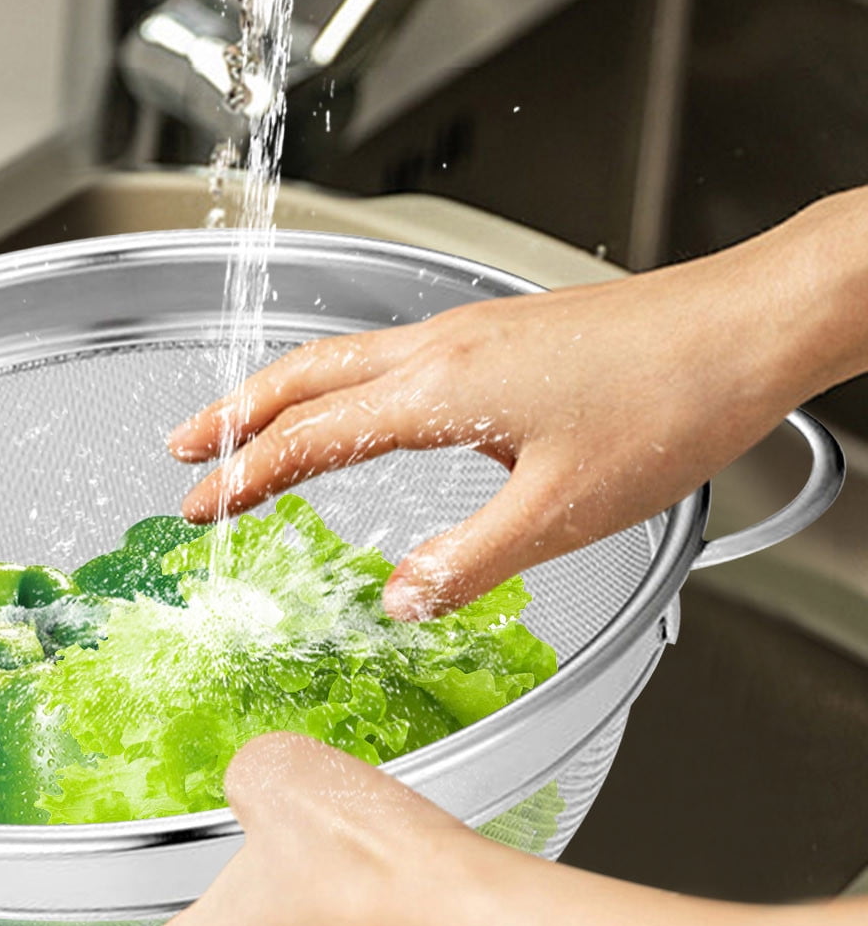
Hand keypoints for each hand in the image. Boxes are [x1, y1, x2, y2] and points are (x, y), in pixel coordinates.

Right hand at [167, 214, 851, 618]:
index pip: (308, 436)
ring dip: (278, 391)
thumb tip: (397, 601)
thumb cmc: (668, 404)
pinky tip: (356, 408)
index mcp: (438, 390)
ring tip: (240, 423)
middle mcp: (437, 347)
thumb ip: (468, 560)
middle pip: (301, 375)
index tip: (198, 508)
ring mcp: (466, 331)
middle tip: (181, 448)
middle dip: (231, 414)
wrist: (745, 323)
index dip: (243, 475)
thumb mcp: (565, 510)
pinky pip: (383, 353)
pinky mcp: (497, 332)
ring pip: (340, 356)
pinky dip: (335, 382)